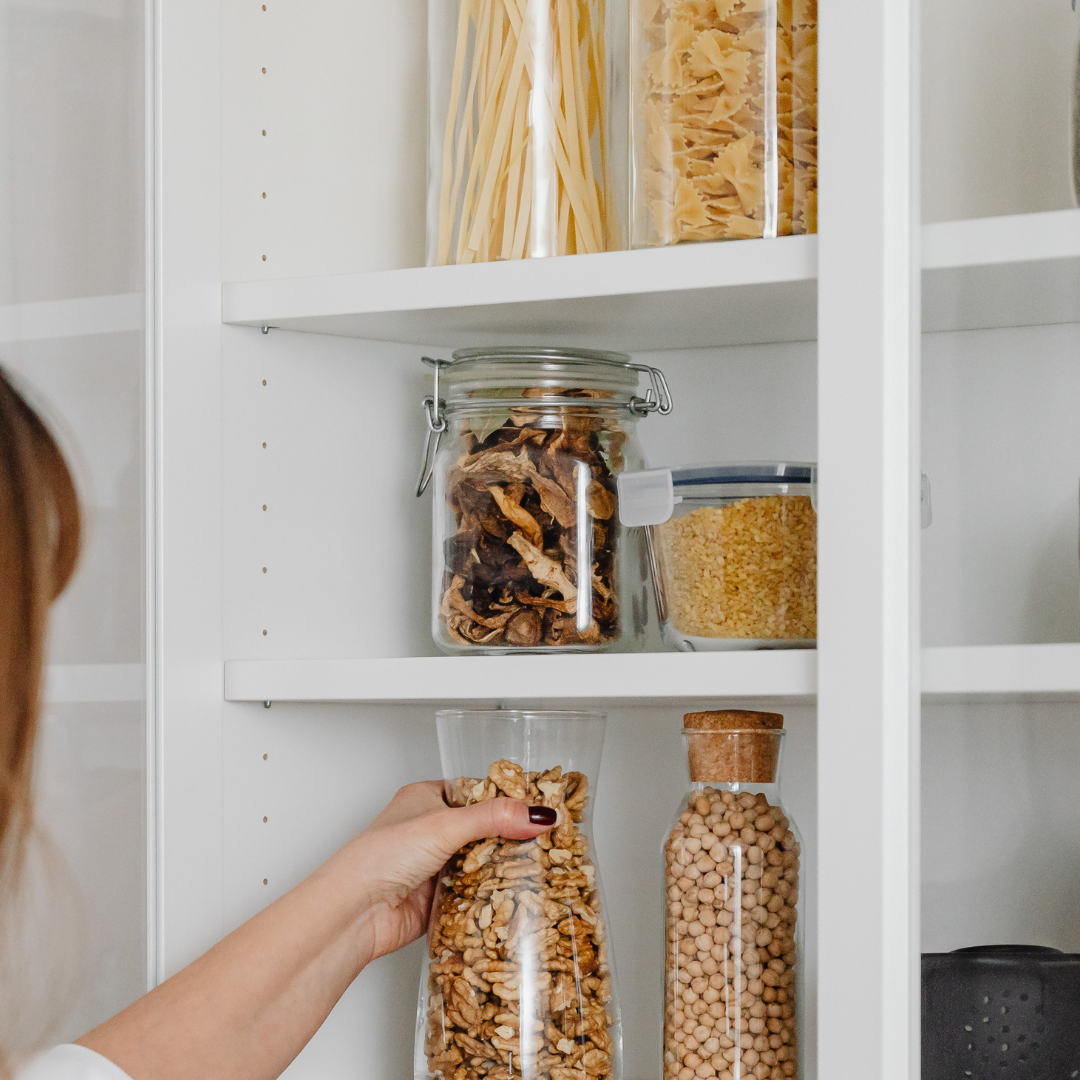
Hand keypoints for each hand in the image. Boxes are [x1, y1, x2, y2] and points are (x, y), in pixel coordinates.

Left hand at [330, 781, 556, 966]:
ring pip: (482, 862)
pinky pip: (476, 893)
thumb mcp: (444, 826)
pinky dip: (492, 895)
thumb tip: (538, 814)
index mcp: (427, 798)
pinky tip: (516, 896)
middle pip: (484, 829)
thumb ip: (494, 818)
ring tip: (541, 867)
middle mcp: (431, 830)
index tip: (540, 807)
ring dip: (503, 868)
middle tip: (548, 840)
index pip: (478, 792)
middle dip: (511, 837)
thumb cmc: (378, 857)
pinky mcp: (440, 898)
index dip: (508, 799)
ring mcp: (436, 865)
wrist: (354, 913)